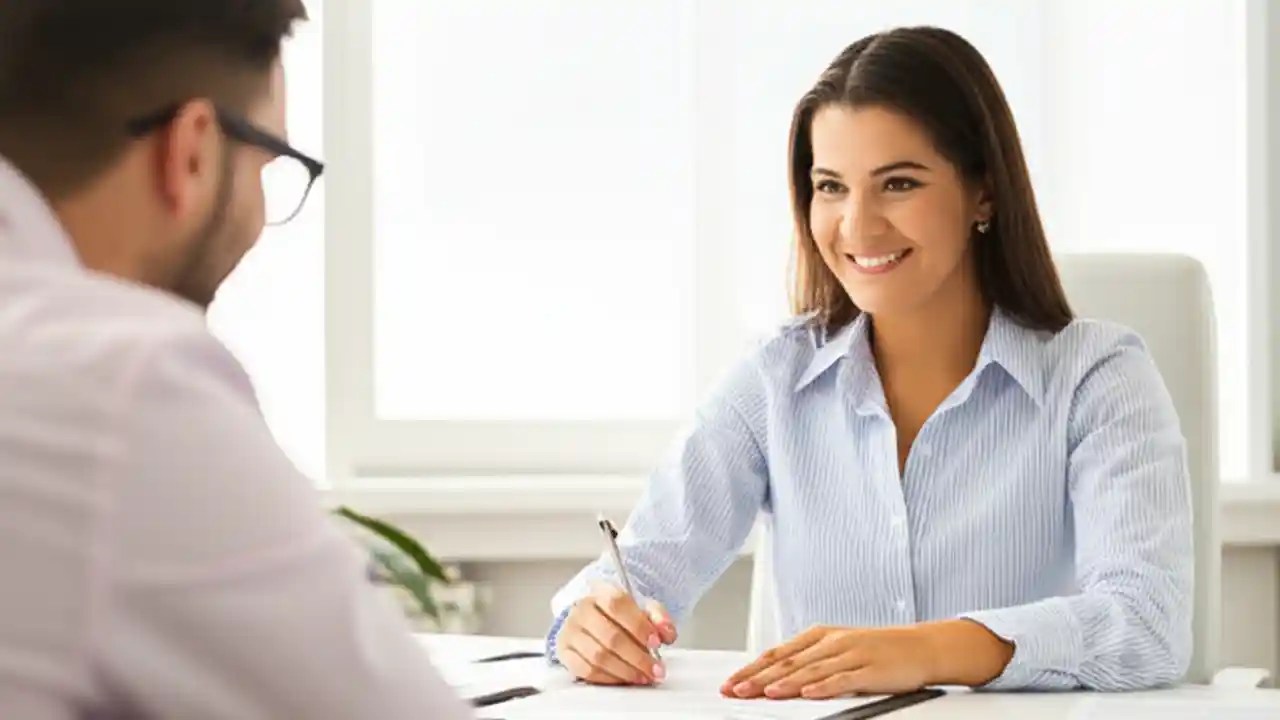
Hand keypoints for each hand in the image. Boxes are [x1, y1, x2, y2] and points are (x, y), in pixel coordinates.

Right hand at [555, 583, 678, 685]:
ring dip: (625, 671)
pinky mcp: (565, 652)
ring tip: (644, 677)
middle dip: (637, 657)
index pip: (618, 605)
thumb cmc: (620, 615)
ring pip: (598, 656)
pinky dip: (609, 678)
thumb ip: (659, 618)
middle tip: (656, 669)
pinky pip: (586, 670)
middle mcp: (582, 610)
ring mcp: (570, 631)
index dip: (639, 626)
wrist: (593, 619)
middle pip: (610, 636)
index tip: (656, 643)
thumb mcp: (642, 608)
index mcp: (601, 593)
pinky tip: (625, 679)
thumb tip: (666, 633)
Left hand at [722, 621, 1011, 699]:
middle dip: (759, 678)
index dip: (752, 668)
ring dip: (784, 682)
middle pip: (788, 661)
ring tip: (763, 693)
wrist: (920, 646)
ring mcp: (850, 654)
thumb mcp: (838, 649)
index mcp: (819, 636)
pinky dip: (823, 686)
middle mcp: (831, 642)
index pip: (777, 652)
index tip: (731, 681)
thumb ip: (809, 660)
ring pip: (811, 670)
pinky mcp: (869, 669)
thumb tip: (774, 676)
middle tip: (736, 690)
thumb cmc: (877, 650)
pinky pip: (843, 679)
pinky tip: (807, 693)